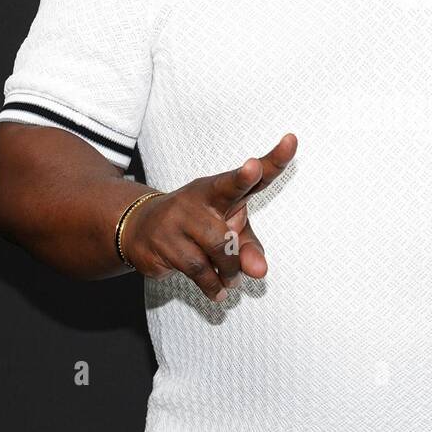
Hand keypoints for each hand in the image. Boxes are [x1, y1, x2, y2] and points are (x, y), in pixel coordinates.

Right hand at [120, 133, 297, 300]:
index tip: (292, 140)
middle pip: (227, 187)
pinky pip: (200, 269)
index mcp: (222, 189)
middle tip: (253, 168)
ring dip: (230, 271)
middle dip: (242, 177)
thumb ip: (248, 249)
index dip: (274, 159)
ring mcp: (180, 217)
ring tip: (231, 281)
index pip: (253, 175)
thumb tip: (260, 272)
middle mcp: (202, 196)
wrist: (139, 229)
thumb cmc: (197, 227)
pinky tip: (218, 291)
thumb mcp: (227, 234)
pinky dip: (213, 285)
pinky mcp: (165, 242)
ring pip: (219, 246)